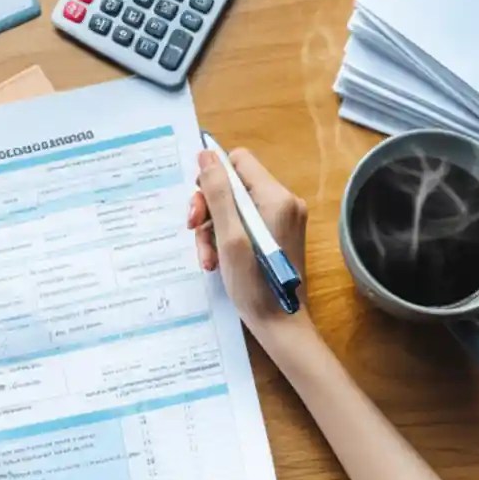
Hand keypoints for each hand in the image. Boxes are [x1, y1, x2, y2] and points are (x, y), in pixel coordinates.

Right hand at [187, 148, 313, 343]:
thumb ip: (218, 194)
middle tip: (194, 231)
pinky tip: (216, 260)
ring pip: (235, 207)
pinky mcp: (277, 235)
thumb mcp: (229, 237)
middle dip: (209, 209)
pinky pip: (244, 224)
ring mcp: (282, 220)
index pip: (238, 162)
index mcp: (276, 198)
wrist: (280, 325)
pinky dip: (226, 238)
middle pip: (234, 186)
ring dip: (213, 229)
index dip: (214, 179)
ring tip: (207, 257)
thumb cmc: (255, 286)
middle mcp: (284, 203)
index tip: (201, 207)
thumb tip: (206, 154)